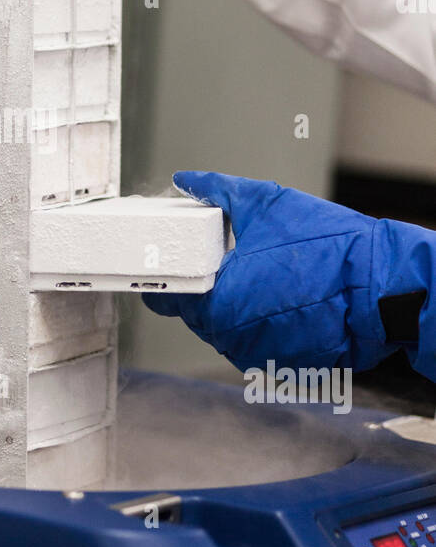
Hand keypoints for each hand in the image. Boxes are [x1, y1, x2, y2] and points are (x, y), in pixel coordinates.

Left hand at [143, 170, 434, 379]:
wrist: (380, 290)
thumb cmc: (327, 249)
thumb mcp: (267, 204)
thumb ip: (219, 192)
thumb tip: (188, 181)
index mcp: (217, 300)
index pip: (168, 301)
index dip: (167, 282)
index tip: (172, 270)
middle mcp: (229, 336)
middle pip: (200, 314)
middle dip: (213, 289)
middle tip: (239, 264)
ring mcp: (255, 354)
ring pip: (228, 330)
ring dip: (240, 308)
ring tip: (272, 281)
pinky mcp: (280, 365)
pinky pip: (257, 343)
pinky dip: (265, 324)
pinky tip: (287, 302)